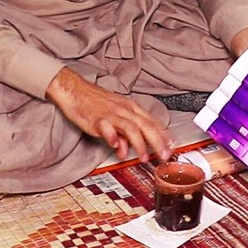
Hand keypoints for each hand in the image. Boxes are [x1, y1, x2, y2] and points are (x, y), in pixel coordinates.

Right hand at [45, 68, 170, 162]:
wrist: (75, 90)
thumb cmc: (94, 102)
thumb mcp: (113, 117)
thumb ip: (121, 134)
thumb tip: (125, 149)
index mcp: (130, 107)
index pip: (152, 122)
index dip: (163, 135)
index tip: (172, 147)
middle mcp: (124, 109)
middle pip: (146, 125)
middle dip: (158, 142)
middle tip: (164, 156)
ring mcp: (111, 114)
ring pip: (131, 128)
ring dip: (139, 144)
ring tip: (144, 157)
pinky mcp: (97, 119)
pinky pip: (107, 128)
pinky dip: (113, 137)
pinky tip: (115, 147)